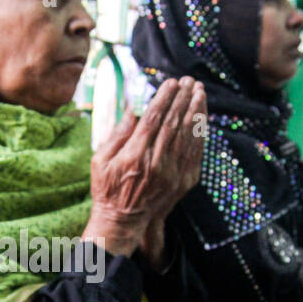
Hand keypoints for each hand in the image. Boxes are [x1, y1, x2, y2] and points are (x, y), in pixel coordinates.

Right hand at [83, 77, 204, 260]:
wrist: (123, 221)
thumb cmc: (107, 188)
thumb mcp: (101, 160)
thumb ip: (117, 134)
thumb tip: (132, 111)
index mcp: (135, 155)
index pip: (154, 119)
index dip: (164, 98)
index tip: (171, 82)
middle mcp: (157, 163)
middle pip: (174, 123)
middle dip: (183, 98)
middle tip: (188, 80)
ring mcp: (173, 173)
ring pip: (189, 135)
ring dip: (196, 111)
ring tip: (200, 91)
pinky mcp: (183, 181)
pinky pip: (195, 152)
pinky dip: (200, 132)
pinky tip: (202, 117)